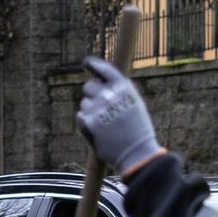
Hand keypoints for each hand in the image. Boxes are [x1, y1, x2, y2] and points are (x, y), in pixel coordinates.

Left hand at [77, 57, 164, 175]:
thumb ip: (119, 92)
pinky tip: (98, 131)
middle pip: (89, 86)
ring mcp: (99, 108)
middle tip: (100, 107)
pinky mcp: (89, 122)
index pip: (105, 69)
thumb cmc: (137, 131)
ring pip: (84, 103)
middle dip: (91, 94)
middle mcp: (110, 95)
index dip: (93, 64)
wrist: (137, 153)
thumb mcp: (134, 104)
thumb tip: (101, 82)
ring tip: (105, 124)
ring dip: (90, 111)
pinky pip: (80, 116)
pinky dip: (85, 123)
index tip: (86, 63)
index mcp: (124, 88)